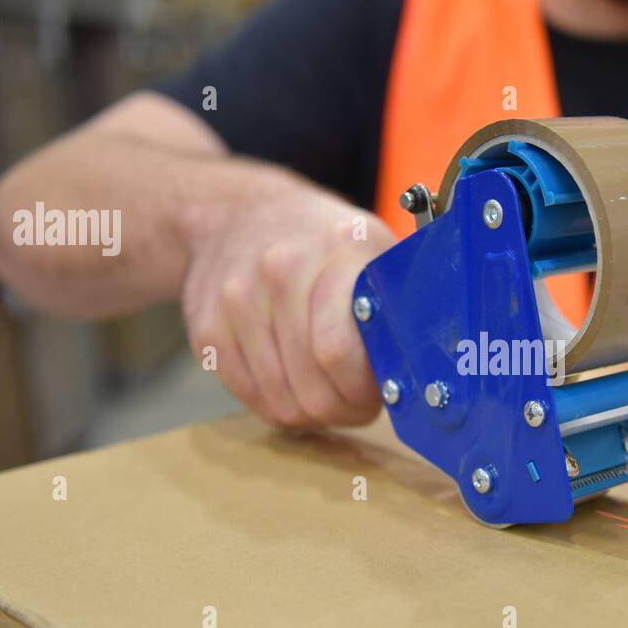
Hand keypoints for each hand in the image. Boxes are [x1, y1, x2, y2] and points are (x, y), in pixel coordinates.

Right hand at [181, 188, 393, 426]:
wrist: (239, 214)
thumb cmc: (322, 243)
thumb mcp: (372, 251)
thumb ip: (397, 304)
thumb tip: (420, 372)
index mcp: (338, 250)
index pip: (338, 351)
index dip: (363, 391)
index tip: (379, 395)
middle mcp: (280, 271)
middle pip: (312, 386)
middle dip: (344, 410)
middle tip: (357, 404)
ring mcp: (238, 301)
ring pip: (282, 402)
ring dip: (313, 414)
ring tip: (329, 393)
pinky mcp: (208, 329)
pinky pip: (251, 399)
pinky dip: (279, 405)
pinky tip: (295, 386)